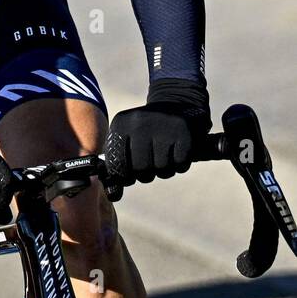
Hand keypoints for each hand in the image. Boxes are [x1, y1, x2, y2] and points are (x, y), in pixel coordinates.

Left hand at [104, 80, 209, 198]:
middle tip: (149, 168)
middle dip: (145, 175)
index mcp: (121, 124)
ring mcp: (162, 127)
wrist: (177, 103)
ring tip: (164, 158)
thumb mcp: (128, 137)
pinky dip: (179, 166)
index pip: (116, 163)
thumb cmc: (148, 129)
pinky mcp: (183, 133)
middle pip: (140, 169)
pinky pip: (180, 165)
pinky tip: (177, 154)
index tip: (129, 178)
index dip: (123, 176)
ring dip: (164, 171)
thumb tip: (113, 194)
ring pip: (161, 169)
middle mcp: (139, 124)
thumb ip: (119, 163)